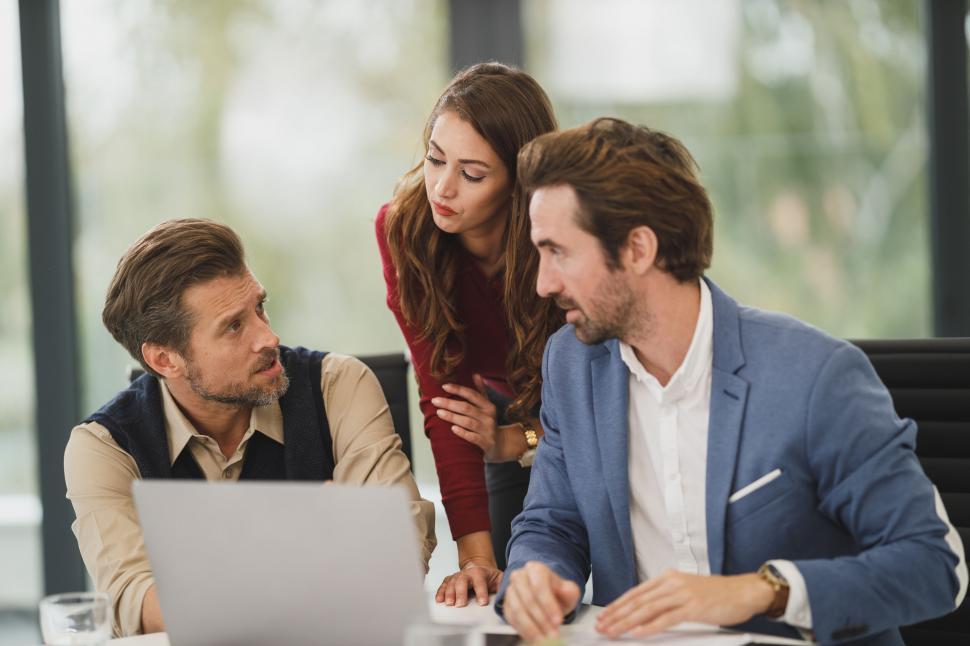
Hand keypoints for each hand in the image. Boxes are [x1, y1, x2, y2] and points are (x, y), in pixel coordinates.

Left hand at [432, 376, 523, 461]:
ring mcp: (487, 430)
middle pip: (467, 408)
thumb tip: (476, 374)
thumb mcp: (487, 406)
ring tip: (439, 412)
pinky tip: (452, 429)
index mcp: (488, 406)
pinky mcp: (485, 443)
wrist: (500, 443)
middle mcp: (488, 417)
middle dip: (450, 404)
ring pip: (468, 422)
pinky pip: (473, 438)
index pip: (472, 395)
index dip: (458, 390)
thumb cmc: (488, 422)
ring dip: (453, 417)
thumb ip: (480, 391)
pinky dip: (463, 433)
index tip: (444, 386)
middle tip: (435, 401)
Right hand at [435, 560, 503, 606]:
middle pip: (462, 581)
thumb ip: (503, 585)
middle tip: (461, 604)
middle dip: (461, 593)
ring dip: (449, 593)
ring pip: (452, 583)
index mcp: (480, 573)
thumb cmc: (489, 577)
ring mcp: (457, 576)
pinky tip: (439, 600)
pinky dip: (441, 592)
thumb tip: (508, 592)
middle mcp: (467, 573)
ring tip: (449, 603)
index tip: (483, 603)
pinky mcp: (450, 580)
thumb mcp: (499, 579)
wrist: (479, 568)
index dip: (481, 592)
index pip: (480, 582)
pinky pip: (444, 585)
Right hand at [503, 561, 580, 642]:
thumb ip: (570, 590)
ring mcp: (511, 591)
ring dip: (533, 628)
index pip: (539, 585)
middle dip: (542, 620)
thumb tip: (567, 592)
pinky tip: (536, 637)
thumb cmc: (556, 594)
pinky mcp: (506, 606)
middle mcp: (520, 576)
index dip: (548, 604)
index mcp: (535, 569)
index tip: (558, 620)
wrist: (546, 599)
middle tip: (553, 633)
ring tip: (546, 638)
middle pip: (528, 599)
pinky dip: (524, 631)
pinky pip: (512, 620)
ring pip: (518, 611)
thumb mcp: (568, 591)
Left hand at [595, 570, 774, 638]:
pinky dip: (650, 626)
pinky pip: (667, 618)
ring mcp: (682, 594)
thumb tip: (643, 612)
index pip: (635, 593)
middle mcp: (672, 583)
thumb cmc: (716, 594)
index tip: (604, 616)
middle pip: (637, 601)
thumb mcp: (685, 590)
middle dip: (617, 615)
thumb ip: (665, 598)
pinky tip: (638, 633)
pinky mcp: (694, 606)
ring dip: (627, 622)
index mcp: (667, 578)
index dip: (617, 606)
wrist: (743, 591)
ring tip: (613, 631)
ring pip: (648, 609)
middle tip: (602, 627)